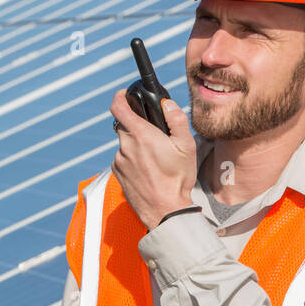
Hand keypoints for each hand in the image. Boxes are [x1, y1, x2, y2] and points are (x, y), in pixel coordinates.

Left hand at [109, 89, 197, 226]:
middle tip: (155, 139)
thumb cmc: (177, 179)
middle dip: (138, 128)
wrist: (165, 210)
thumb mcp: (186, 147)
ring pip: (125, 145)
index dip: (119, 97)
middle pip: (125, 127)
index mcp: (141, 135)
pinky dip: (133, 161)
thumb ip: (176, 120)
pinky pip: (123, 160)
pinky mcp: (118, 174)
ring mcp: (120, 161)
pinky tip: (147, 172)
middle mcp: (126, 146)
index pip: (118, 107)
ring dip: (136, 146)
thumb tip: (167, 104)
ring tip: (154, 161)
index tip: (123, 95)